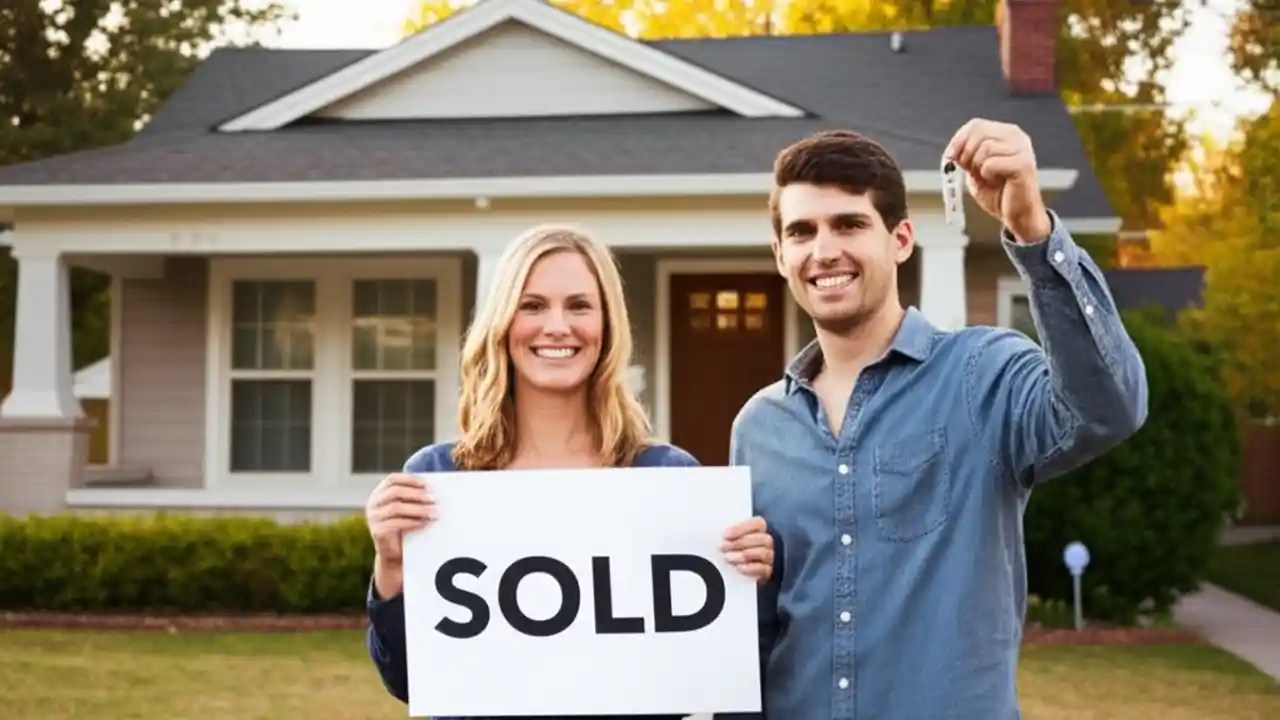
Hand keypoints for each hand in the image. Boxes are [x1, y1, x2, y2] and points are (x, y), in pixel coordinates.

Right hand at [365, 473, 436, 597]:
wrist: (395, 553)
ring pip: (395, 507)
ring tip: (433, 512)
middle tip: (433, 499)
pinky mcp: (376, 531)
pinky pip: (395, 523)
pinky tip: (423, 523)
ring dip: (417, 509)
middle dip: (416, 494)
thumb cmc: (404, 526)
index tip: (426, 483)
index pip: (392, 480)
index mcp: (379, 493)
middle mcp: (373, 503)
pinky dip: (411, 522)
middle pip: (394, 492)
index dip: (409, 479)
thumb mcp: (408, 508)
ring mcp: (373, 517)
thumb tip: (433, 488)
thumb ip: (414, 497)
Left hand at [721, 516, 773, 583]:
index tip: (725, 535)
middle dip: (740, 543)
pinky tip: (739, 568)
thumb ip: (731, 535)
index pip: (757, 524)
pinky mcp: (769, 571)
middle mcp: (768, 542)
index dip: (741, 528)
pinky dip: (750, 568)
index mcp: (761, 528)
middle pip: (761, 539)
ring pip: (763, 553)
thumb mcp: (734, 538)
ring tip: (728, 558)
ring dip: (743, 555)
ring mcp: (770, 557)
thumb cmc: (736, 549)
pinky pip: (763, 569)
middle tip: (723, 547)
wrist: (745, 570)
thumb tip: (720, 536)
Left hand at [944, 118, 1051, 242]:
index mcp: (1006, 133)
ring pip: (985, 148)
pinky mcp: (1023, 164)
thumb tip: (952, 150)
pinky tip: (999, 182)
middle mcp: (1017, 137)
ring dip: (979, 167)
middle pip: (979, 133)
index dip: (959, 139)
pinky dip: (987, 176)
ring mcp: (1022, 149)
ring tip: (990, 178)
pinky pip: (991, 164)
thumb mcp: (976, 169)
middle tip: (971, 171)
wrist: (1017, 215)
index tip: (950, 156)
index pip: (976, 125)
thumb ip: (967, 155)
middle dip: (966, 154)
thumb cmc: (998, 192)